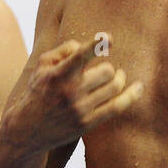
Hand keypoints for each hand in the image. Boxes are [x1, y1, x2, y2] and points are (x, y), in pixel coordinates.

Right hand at [3, 37, 141, 152]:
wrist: (28, 129)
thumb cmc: (38, 91)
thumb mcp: (41, 66)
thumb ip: (63, 50)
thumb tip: (87, 46)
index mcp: (58, 75)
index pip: (79, 56)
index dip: (96, 45)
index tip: (108, 38)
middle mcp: (70, 92)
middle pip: (107, 71)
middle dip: (107, 68)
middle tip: (103, 70)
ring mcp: (80, 109)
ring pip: (114, 86)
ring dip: (118, 78)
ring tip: (116, 77)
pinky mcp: (88, 123)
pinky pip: (117, 106)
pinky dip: (131, 95)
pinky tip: (138, 87)